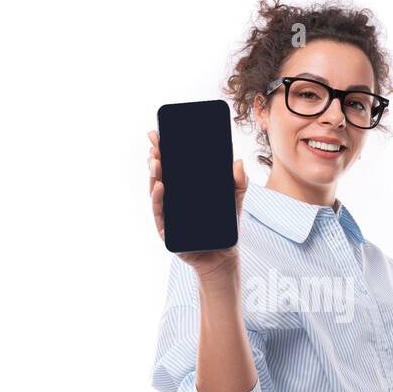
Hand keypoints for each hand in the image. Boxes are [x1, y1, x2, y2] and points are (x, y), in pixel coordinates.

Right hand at [148, 129, 247, 282]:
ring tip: (156, 160)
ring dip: (154, 174)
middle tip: (155, 144)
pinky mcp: (167, 230)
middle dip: (155, 157)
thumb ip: (238, 182)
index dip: (162, 149)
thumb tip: (237, 161)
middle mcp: (172, 199)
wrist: (222, 258)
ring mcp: (167, 214)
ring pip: (156, 191)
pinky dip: (158, 199)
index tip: (157, 133)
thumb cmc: (225, 228)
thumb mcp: (235, 201)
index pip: (171, 165)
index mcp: (184, 189)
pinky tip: (159, 186)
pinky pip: (160, 212)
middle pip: (160, 174)